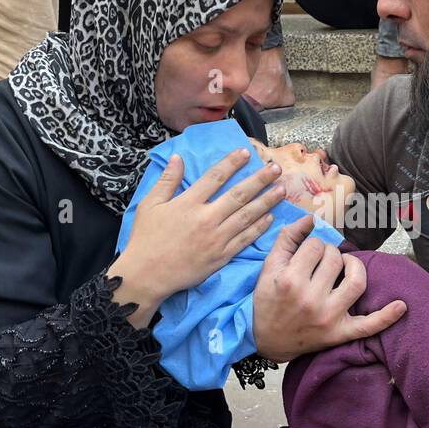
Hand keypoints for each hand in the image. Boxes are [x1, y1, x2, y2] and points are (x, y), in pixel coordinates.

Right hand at [109, 148, 285, 326]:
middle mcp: (206, 218)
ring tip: (282, 189)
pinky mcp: (221, 256)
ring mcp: (216, 238)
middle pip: (239, 195)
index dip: (232, 163)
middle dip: (260, 180)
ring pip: (247, 216)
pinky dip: (259, 227)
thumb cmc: (145, 238)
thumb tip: (178, 157)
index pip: (215, 177)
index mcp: (188, 203)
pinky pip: (245, 239)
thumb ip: (166, 180)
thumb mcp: (149, 204)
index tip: (247, 153)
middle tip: (276, 168)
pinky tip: (271, 217)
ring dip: (266, 201)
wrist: (147, 274)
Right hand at [251, 214, 405, 360]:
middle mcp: (311, 299)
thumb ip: (287, 238)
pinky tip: (401, 305)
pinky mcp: (339, 333)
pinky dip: (387, 316)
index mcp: (291, 280)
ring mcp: (328, 317)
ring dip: (355, 267)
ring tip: (348, 266)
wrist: (266, 340)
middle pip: (335, 259)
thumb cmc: (267, 301)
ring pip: (356, 282)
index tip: (307, 255)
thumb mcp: (268, 268)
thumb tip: (310, 218)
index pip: (315, 246)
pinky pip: (368, 326)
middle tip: (322, 262)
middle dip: (330, 254)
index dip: (313, 245)